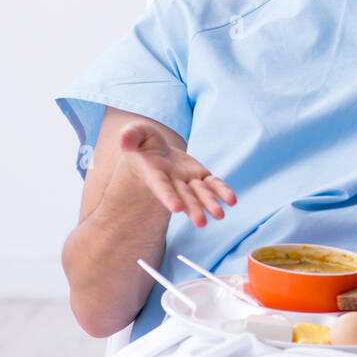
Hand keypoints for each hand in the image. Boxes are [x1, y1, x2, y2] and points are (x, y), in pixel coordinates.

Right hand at [117, 120, 236, 226]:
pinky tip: (232, 200)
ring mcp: (187, 180)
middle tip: (201, 223)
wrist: (155, 150)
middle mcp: (172, 181)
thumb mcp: (136, 133)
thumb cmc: (143, 142)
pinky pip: (212, 184)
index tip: (176, 208)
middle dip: (192, 208)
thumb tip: (124, 139)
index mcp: (154, 173)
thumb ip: (131, 136)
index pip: (161, 186)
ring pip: (200, 193)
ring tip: (221, 216)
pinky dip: (222, 191)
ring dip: (210, 204)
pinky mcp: (199, 176)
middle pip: (183, 196)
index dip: (168, 196)